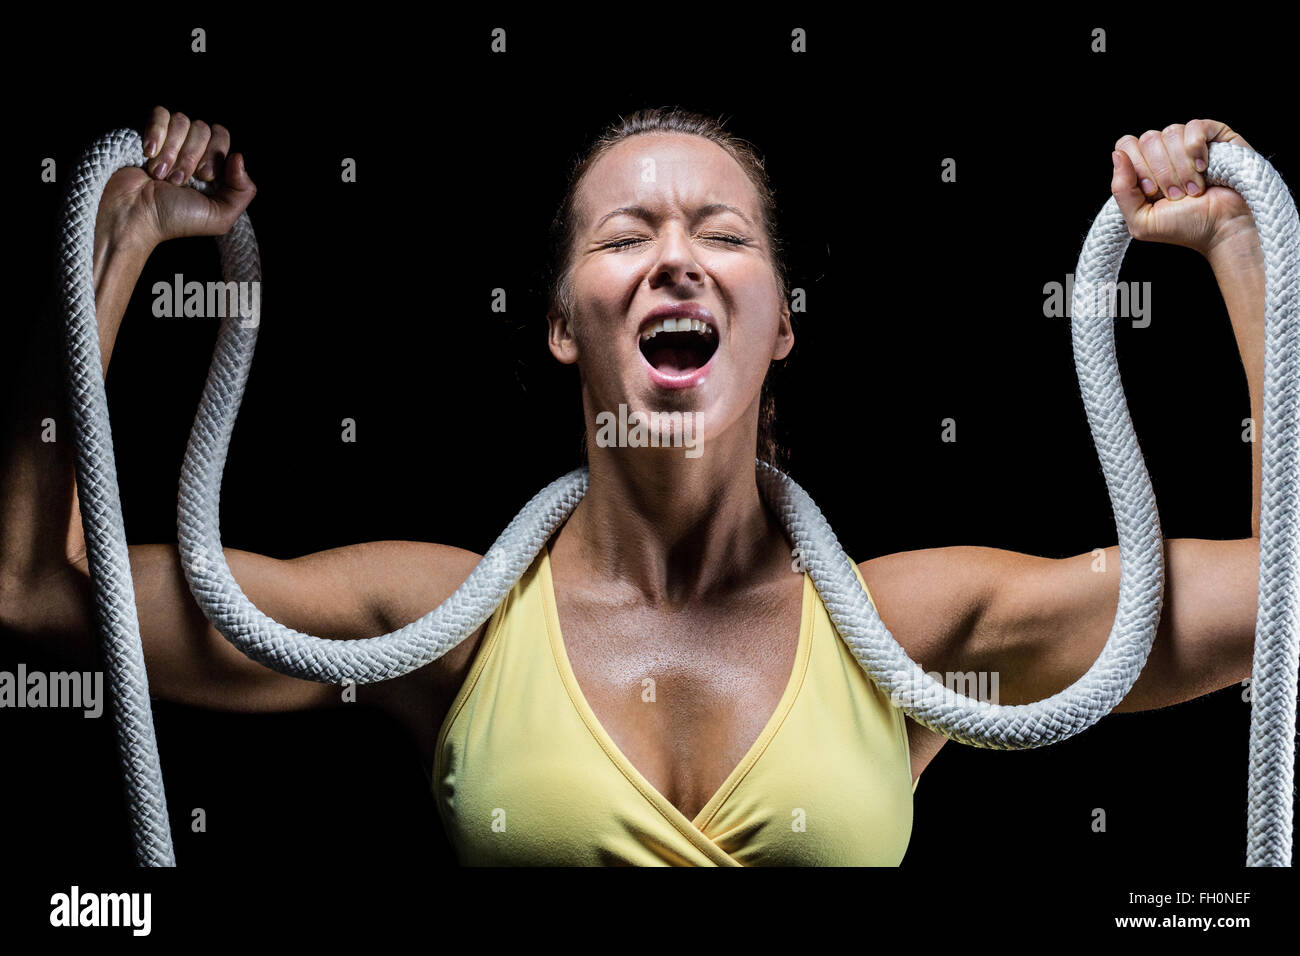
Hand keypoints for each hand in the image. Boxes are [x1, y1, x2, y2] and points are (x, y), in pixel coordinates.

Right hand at [95, 106, 256, 252]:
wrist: (133, 215)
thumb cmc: (174, 218)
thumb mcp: (219, 217)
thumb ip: (243, 192)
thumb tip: (238, 156)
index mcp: (211, 166)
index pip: (222, 137)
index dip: (215, 154)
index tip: (203, 178)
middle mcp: (191, 150)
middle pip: (203, 128)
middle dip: (191, 156)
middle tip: (177, 180)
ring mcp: (169, 140)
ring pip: (181, 120)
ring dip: (171, 151)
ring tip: (159, 174)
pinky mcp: (146, 133)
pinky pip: (160, 113)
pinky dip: (156, 132)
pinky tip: (148, 153)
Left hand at [1111, 120, 1257, 257]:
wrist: (1224, 228)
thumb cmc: (1185, 227)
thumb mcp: (1141, 220)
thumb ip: (1121, 190)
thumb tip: (1117, 154)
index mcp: (1144, 168)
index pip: (1126, 145)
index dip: (1137, 168)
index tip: (1153, 192)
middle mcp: (1164, 151)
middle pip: (1147, 139)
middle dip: (1161, 173)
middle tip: (1176, 195)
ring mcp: (1188, 141)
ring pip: (1170, 132)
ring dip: (1181, 168)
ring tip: (1193, 188)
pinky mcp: (1214, 134)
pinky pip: (1194, 127)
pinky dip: (1196, 150)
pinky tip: (1204, 169)